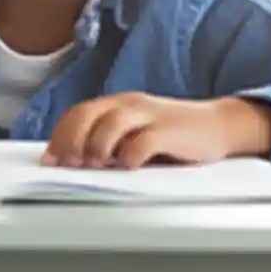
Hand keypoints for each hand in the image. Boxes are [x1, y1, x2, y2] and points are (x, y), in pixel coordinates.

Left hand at [42, 93, 270, 169]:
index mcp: (117, 103)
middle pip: (88, 115)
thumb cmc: (173, 134)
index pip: (78, 113)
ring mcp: (150, 115)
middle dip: (71, 140)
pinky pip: (144, 141)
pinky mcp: (170, 130)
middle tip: (66, 164)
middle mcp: (130, 104)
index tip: (50, 159)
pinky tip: (125, 168)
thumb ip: (107, 141)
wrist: (219, 124)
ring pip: (111, 124)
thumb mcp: (135, 132)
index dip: (60, 136)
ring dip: (95, 147)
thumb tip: (72, 162)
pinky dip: (130, 155)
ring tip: (91, 166)